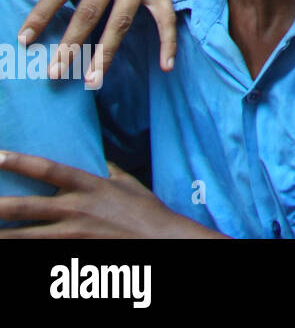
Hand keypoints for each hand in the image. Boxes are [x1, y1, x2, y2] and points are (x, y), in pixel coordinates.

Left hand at [0, 151, 222, 237]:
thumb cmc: (146, 210)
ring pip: (25, 236)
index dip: (20, 162)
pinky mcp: (74, 252)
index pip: (48, 170)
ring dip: (3, 235)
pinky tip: (12, 245)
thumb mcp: (128, 183)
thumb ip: (108, 170)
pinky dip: (25, 248)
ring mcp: (72, 234)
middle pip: (25, 208)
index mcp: (88, 186)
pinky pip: (41, 250)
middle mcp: (75, 209)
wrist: (161, 239)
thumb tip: (97, 159)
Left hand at [14, 0, 192, 82]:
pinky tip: (165, 66)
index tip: (25, 39)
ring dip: (106, 52)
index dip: (41, 14)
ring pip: (122, 21)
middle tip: (55, 71)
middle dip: (72, 43)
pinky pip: (166, 19)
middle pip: (90, 11)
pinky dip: (168, 43)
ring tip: (92, 80)